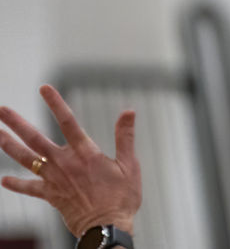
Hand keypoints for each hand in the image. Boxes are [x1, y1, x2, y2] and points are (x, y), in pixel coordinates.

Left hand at [0, 85, 140, 235]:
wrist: (106, 228)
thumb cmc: (122, 198)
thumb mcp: (130, 165)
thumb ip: (125, 137)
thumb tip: (128, 111)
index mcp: (86, 153)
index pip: (68, 122)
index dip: (56, 104)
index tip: (44, 88)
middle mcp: (65, 164)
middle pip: (35, 139)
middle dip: (17, 123)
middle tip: (2, 110)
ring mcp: (54, 180)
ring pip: (26, 159)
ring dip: (9, 145)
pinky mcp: (50, 196)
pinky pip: (29, 188)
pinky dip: (16, 184)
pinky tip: (3, 180)